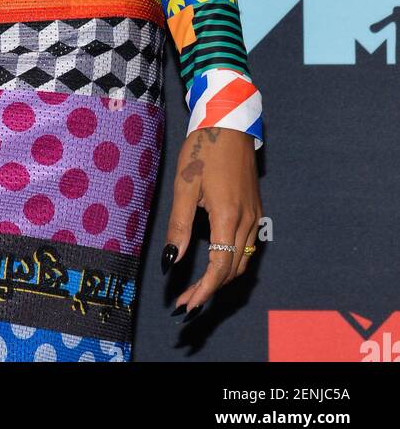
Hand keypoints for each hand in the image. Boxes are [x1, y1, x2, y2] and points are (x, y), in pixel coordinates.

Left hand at [163, 125, 261, 316]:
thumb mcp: (185, 185)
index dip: (203, 291)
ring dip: (222, 278)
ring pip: (243, 261)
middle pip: (233, 270)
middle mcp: (248, 221)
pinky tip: (215, 262)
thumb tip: (171, 261)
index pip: (220, 268)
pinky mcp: (256, 209)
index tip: (186, 305)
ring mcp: (256, 215)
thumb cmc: (204, 149)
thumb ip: (179, 225)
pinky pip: (248, 246)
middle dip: (210, 290)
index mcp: (229, 216)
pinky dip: (232, 262)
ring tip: (197, 287)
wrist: (229, 123)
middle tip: (186, 301)